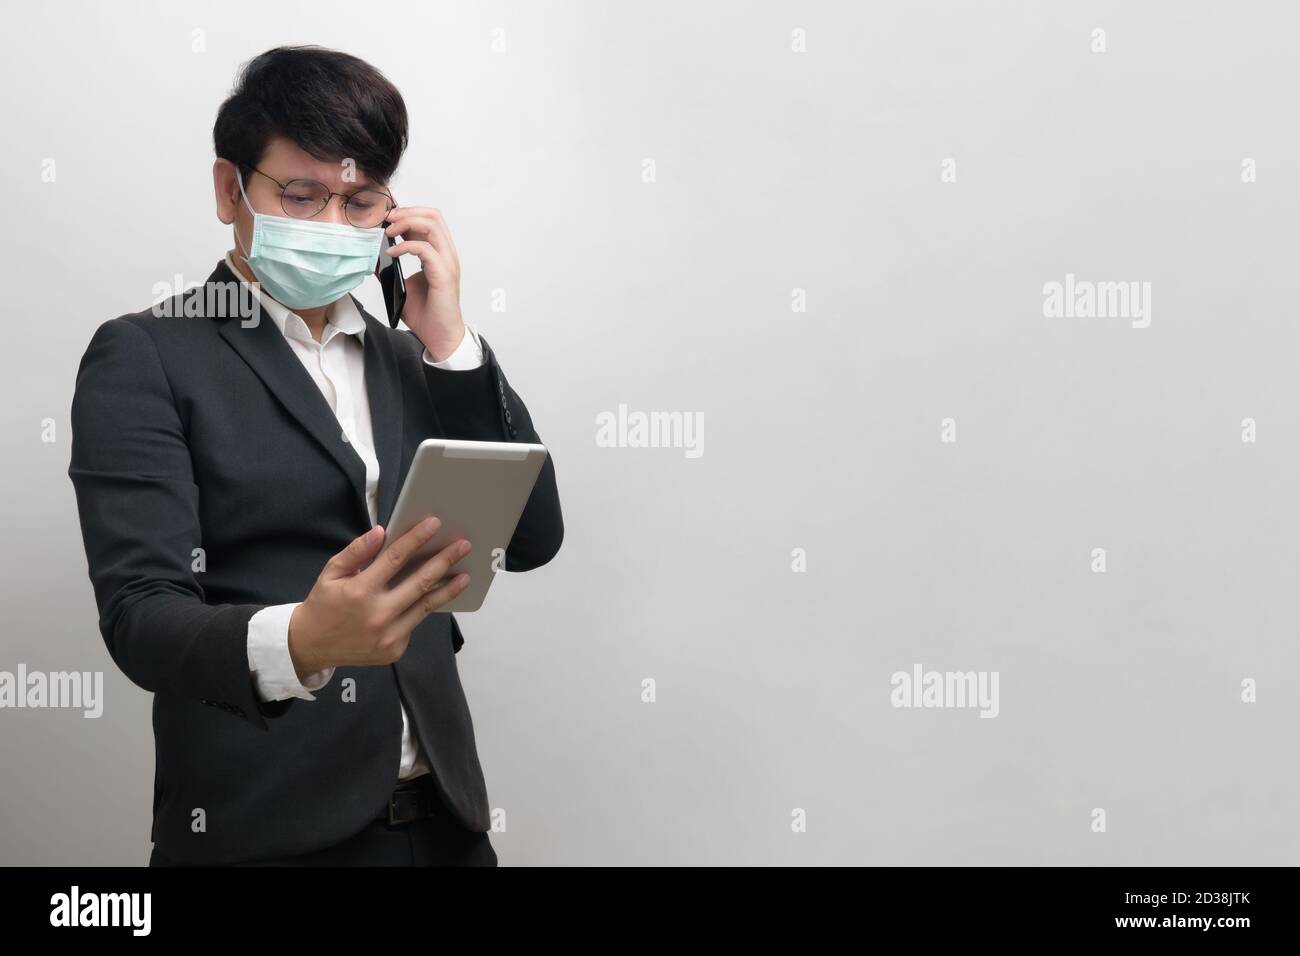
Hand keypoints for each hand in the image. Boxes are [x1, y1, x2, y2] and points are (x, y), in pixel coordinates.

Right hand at [287, 517, 471, 675]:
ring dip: (448, 589)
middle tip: (464, 546)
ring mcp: (389, 635)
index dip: (417, 539)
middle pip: (420, 582)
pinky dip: (423, 609)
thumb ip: (356, 551)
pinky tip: (435, 597)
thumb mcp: (331, 572)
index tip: (435, 524)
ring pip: (426, 606)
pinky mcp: (395, 649)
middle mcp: (377, 614)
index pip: (395, 558)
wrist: (311, 646)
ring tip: (465, 575)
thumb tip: (381, 531)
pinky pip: (414, 623)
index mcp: (360, 591)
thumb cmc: (324, 603)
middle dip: (445, 560)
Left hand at [383, 206, 464, 360]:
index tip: (387, 218)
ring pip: (432, 225)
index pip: (429, 219)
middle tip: (386, 219)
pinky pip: (425, 249)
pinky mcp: (443, 274)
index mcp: (440, 253)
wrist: (439, 336)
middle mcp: (447, 254)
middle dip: (407, 211)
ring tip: (389, 231)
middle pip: (433, 215)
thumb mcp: (402, 285)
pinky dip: (405, 246)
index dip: (408, 212)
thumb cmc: (426, 314)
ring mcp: (447, 263)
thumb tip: (372, 257)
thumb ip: (391, 269)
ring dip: (407, 222)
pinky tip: (392, 254)